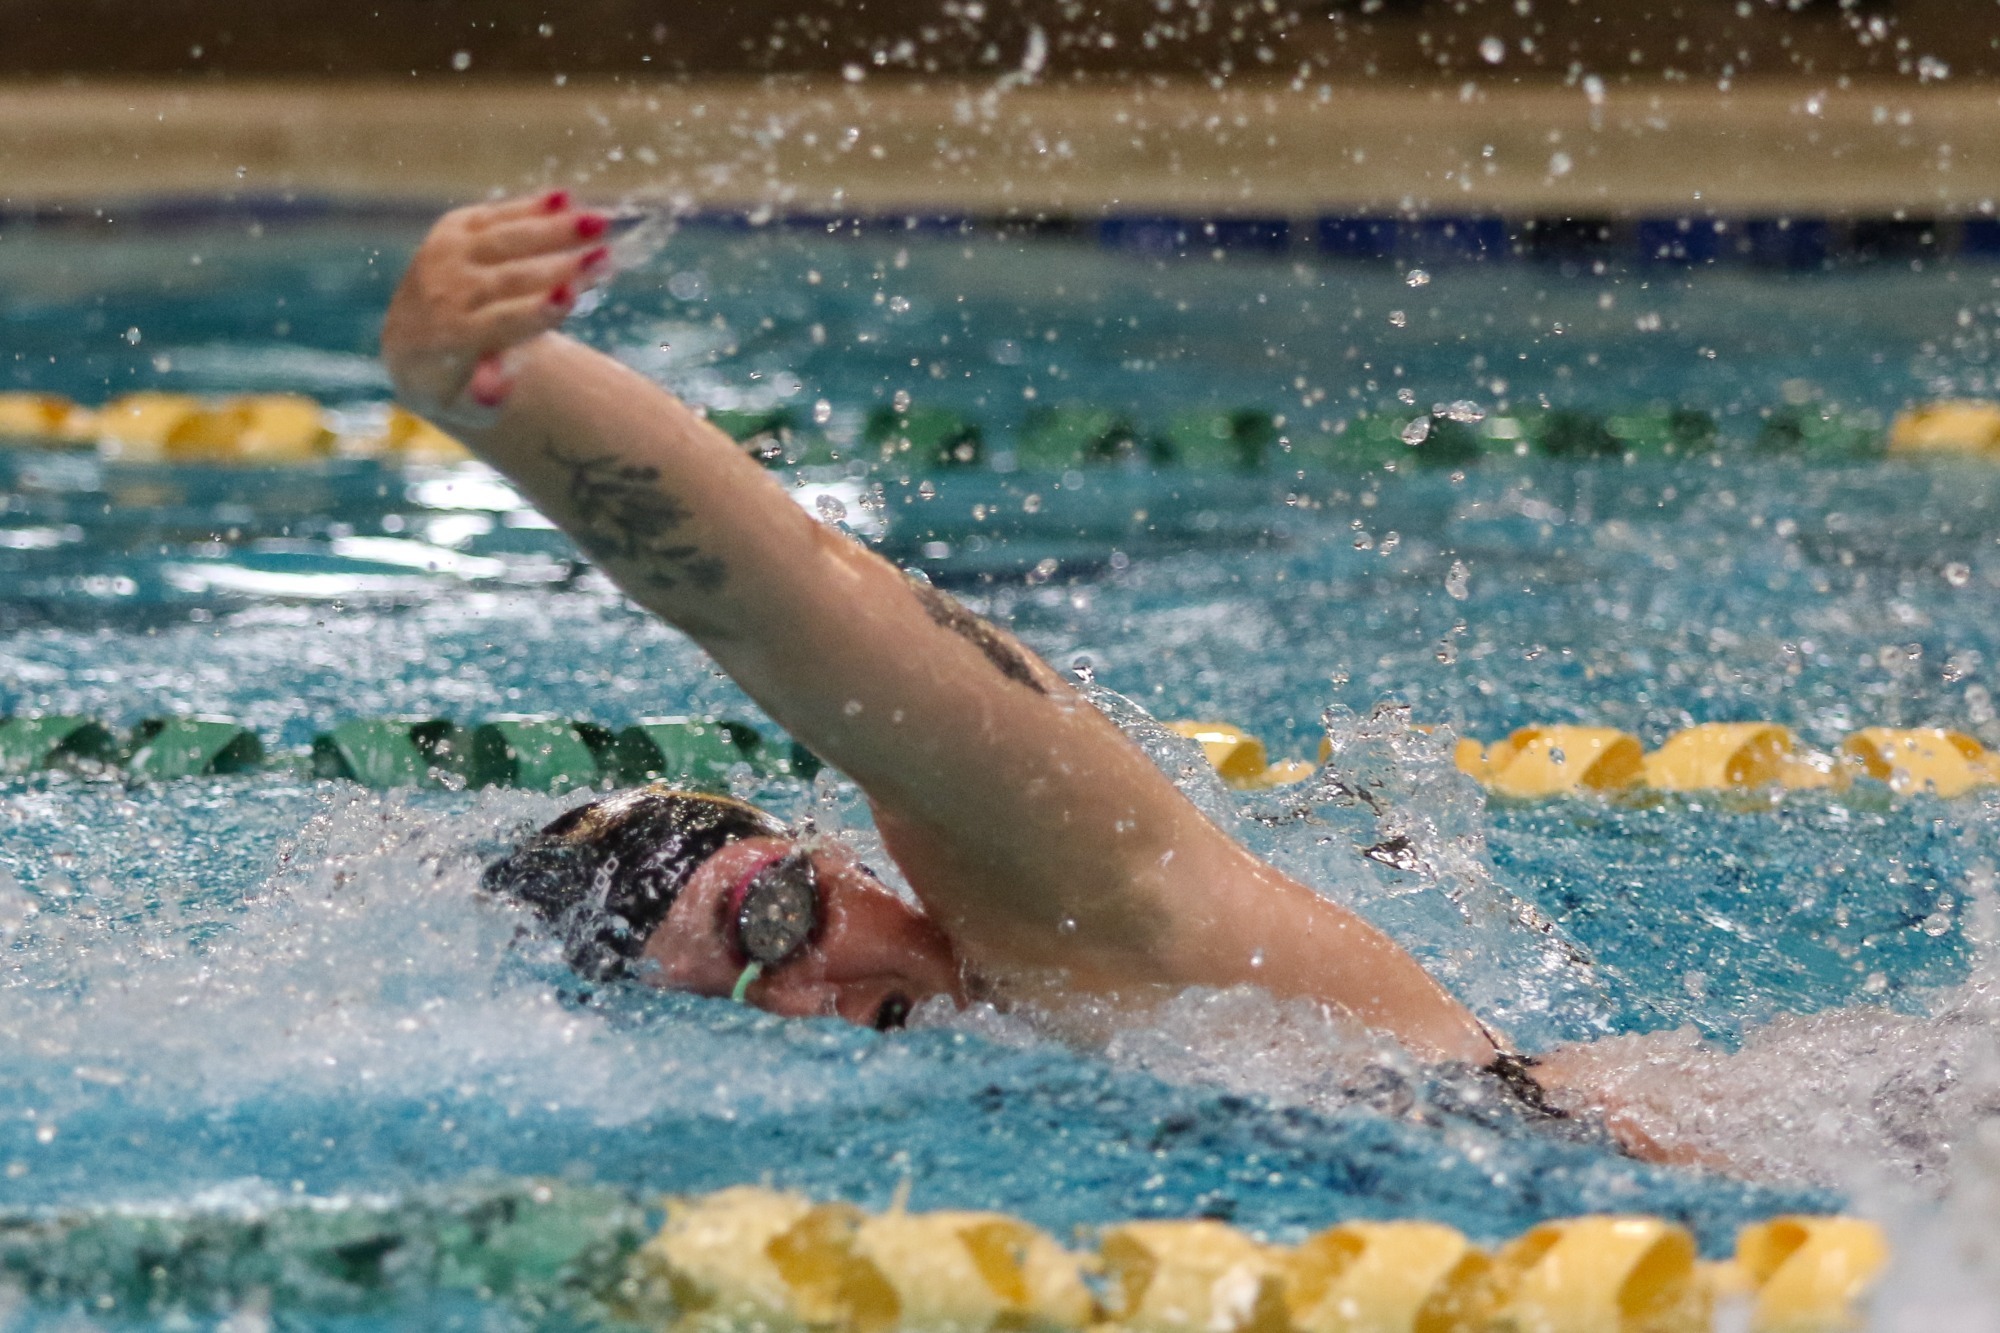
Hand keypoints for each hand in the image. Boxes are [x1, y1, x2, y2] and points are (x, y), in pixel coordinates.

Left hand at [380, 191, 612, 422]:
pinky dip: (529, 206)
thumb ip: (480, 403)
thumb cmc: (453, 381)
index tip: (573, 295)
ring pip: (506, 239)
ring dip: (555, 228)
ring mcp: (446, 254)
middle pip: (510, 276)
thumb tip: (497, 391)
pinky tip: (567, 197)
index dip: (537, 309)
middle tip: (607, 255)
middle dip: (561, 265)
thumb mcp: (462, 408)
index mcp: (450, 336)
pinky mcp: (452, 230)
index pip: (500, 320)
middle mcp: (444, 290)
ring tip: (600, 222)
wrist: (408, 344)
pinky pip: (494, 215)